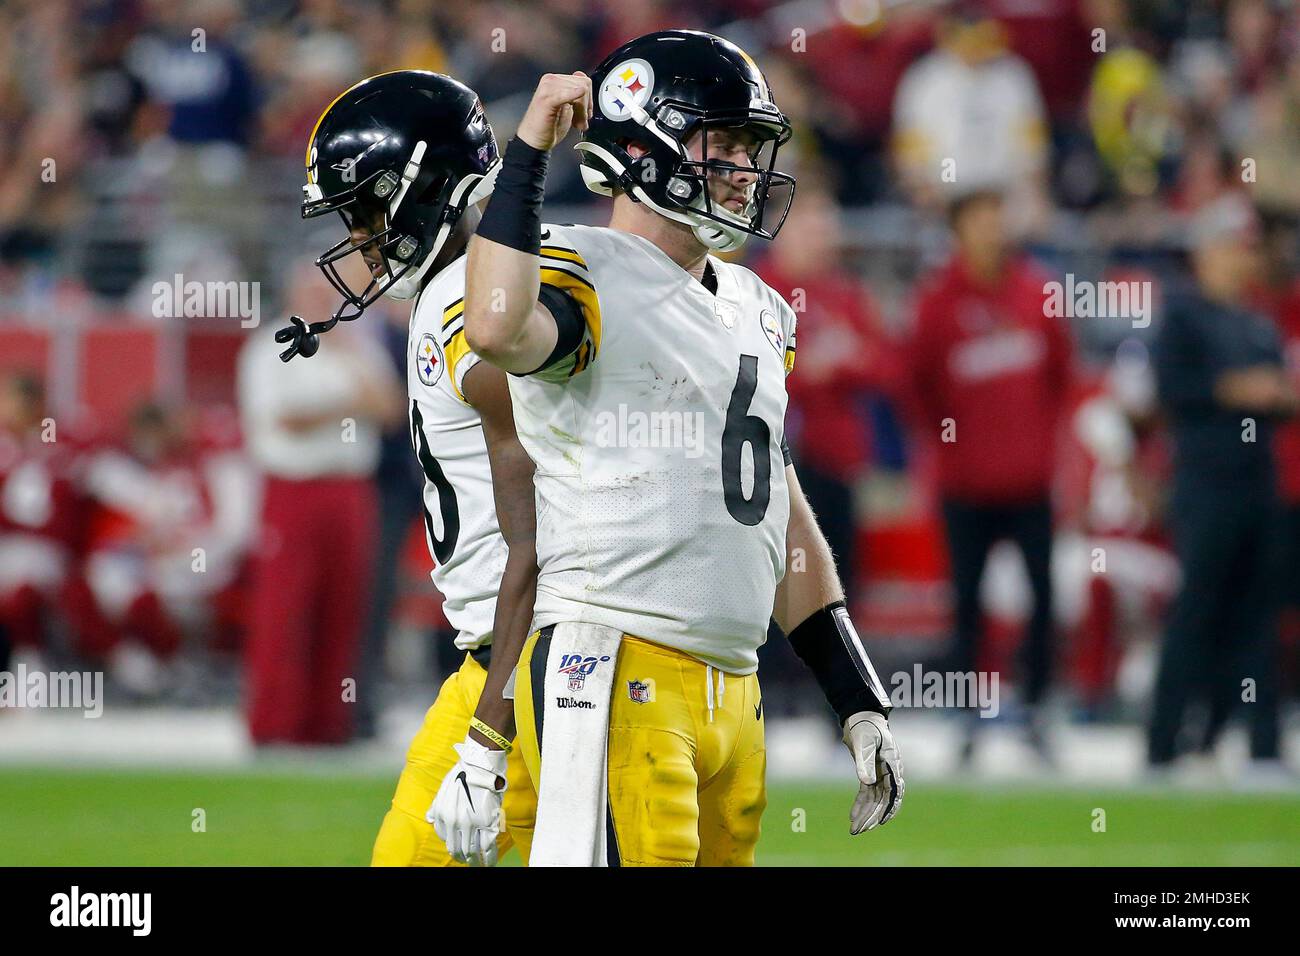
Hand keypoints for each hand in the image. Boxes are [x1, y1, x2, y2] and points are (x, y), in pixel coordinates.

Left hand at [426, 737, 507, 865]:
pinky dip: (488, 858)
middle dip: (461, 856)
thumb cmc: (462, 774)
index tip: (458, 846)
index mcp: (442, 814)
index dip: (452, 843)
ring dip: (474, 860)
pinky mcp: (487, 822)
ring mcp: (471, 823)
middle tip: (466, 859)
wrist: (480, 764)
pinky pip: (486, 847)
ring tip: (477, 863)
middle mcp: (454, 822)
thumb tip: (429, 818)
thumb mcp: (443, 790)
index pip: (445, 837)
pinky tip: (489, 862)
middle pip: (456, 849)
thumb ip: (436, 806)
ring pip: (470, 851)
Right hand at [516, 72, 592, 150]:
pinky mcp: (546, 99)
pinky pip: (567, 94)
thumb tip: (585, 87)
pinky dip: (575, 97)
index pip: (582, 80)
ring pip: (580, 90)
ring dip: (582, 111)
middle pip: (583, 84)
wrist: (533, 141)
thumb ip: (576, 96)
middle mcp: (550, 80)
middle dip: (586, 106)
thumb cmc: (547, 127)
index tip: (586, 114)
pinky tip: (576, 108)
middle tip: (580, 122)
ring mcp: (547, 88)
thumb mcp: (567, 108)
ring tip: (576, 124)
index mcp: (555, 80)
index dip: (589, 99)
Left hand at [843, 711, 903, 832]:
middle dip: (872, 816)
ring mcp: (881, 774)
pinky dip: (860, 805)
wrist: (860, 717)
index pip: (894, 791)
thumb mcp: (863, 742)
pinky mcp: (870, 775)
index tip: (881, 822)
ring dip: (865, 815)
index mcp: (893, 764)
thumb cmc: (865, 726)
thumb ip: (865, 761)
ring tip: (854, 829)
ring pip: (875, 800)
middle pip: (883, 800)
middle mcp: (890, 772)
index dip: (889, 808)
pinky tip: (852, 816)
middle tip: (859, 830)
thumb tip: (867, 782)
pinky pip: (866, 794)